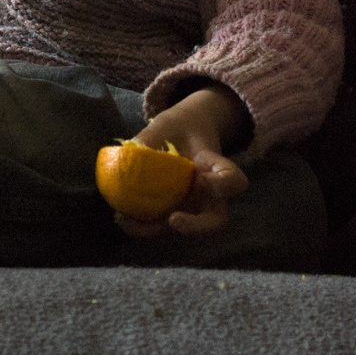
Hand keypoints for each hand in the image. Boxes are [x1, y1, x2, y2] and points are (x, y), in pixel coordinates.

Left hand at [119, 84, 248, 238]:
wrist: (183, 132)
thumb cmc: (178, 128)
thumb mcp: (165, 124)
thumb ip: (149, 138)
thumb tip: (128, 153)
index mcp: (214, 167)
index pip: (232, 179)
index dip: (224, 185)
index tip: (203, 180)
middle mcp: (209, 193)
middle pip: (216, 219)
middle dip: (197, 227)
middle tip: (174, 220)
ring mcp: (192, 205)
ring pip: (184, 229)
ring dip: (159, 230)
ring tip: (130, 223)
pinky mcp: (175, 210)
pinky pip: (163, 225)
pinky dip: (144, 226)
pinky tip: (123, 218)